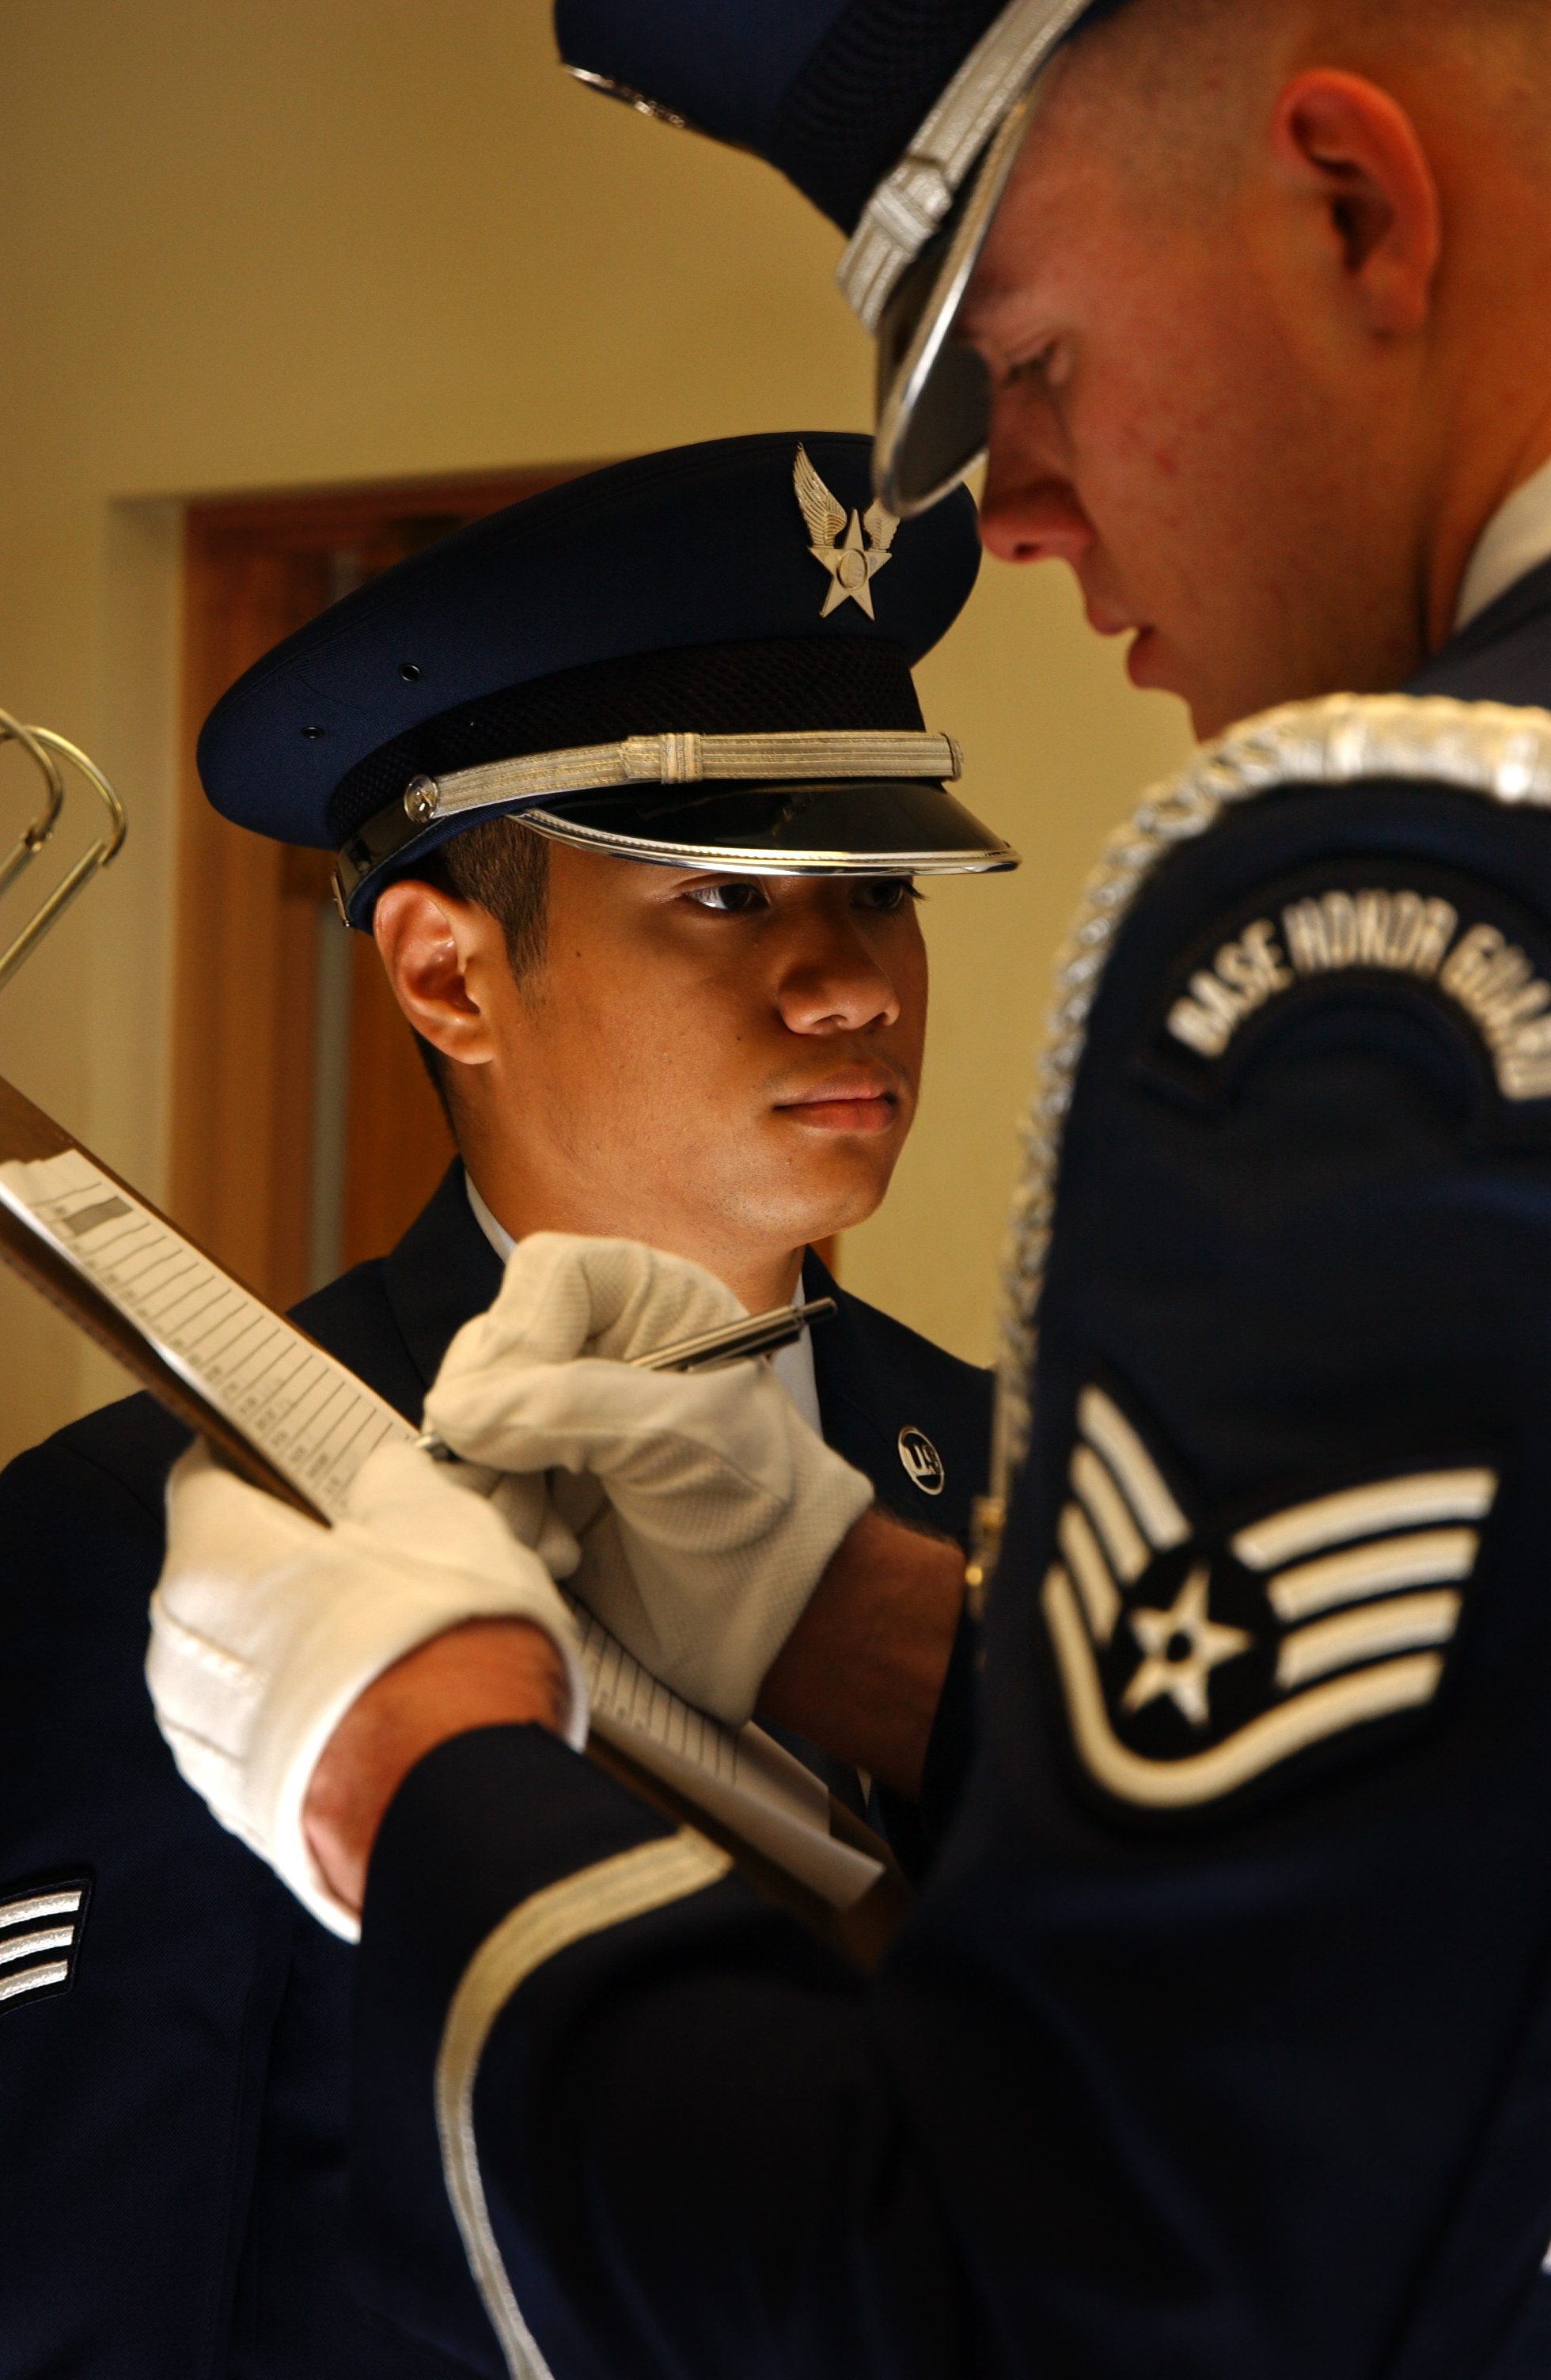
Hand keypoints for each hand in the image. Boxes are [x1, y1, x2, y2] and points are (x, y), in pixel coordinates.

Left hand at [146, 1440, 586, 1938]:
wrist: (457, 1793)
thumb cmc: (439, 1646)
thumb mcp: (442, 1520)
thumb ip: (396, 1481)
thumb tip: (387, 1474)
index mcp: (214, 1555)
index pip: (207, 1479)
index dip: (261, 1468)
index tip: (304, 1471)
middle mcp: (181, 1646)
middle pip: (220, 1575)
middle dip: (282, 1565)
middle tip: (364, 1560)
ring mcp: (199, 1734)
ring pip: (236, 1662)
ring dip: (292, 1646)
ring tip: (381, 1646)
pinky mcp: (235, 1800)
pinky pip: (257, 1734)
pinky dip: (298, 1717)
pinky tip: (371, 1711)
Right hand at [424, 1234, 873, 1724]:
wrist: (773, 1609)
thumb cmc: (761, 1504)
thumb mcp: (680, 1438)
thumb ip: (572, 1408)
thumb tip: (458, 1411)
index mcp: (651, 1303)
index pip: (550, 1274)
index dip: (519, 1332)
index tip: (504, 1406)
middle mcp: (599, 1346)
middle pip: (492, 1348)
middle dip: (494, 1429)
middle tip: (515, 1486)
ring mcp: (561, 1416)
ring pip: (470, 1423)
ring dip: (493, 1487)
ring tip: (550, 1540)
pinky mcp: (537, 1480)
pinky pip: (476, 1482)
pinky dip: (501, 1522)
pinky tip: (555, 1556)